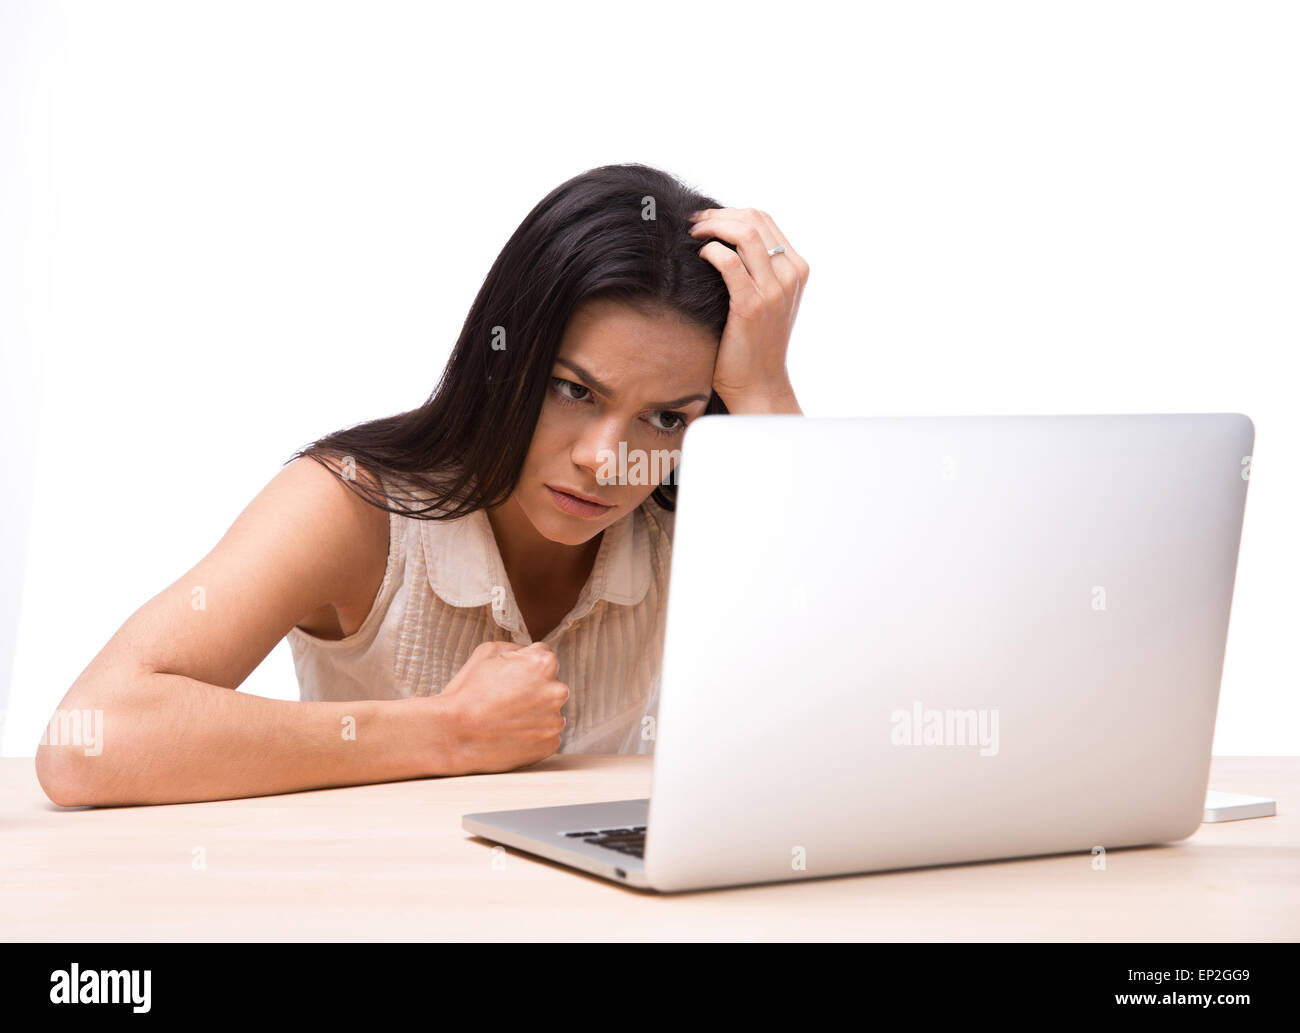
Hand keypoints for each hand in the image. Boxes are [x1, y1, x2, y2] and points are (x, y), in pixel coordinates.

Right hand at [434, 640, 569, 773]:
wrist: (453, 734)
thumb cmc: (468, 691)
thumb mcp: (488, 651)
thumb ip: (516, 648)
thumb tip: (527, 654)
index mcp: (544, 664)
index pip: (545, 658)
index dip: (525, 667)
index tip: (509, 679)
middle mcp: (557, 691)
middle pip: (551, 687)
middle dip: (534, 691)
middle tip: (506, 700)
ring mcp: (555, 721)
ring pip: (549, 713)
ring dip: (534, 714)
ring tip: (506, 719)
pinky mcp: (550, 745)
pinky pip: (546, 736)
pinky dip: (532, 736)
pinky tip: (510, 734)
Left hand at [688, 206, 808, 413]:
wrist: (759, 383)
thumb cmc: (755, 343)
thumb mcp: (768, 300)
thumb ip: (759, 269)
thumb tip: (727, 238)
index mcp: (797, 268)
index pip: (764, 219)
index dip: (731, 212)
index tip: (706, 219)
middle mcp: (790, 275)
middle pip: (754, 219)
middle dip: (719, 215)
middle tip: (694, 222)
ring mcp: (774, 290)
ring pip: (744, 233)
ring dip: (713, 227)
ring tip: (693, 234)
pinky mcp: (752, 305)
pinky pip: (729, 261)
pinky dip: (710, 251)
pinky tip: (699, 257)